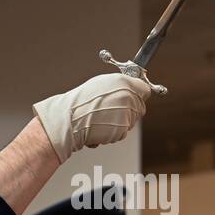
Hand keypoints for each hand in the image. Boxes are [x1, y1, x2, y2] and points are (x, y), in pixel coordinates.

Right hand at [32, 73, 149, 164]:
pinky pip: (123, 131)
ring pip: (131, 120)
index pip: (144, 89)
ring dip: (120, 120)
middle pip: (140, 106)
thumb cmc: (80, 101)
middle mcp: (128, 97)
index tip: (135, 96)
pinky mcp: (123, 129)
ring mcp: (127, 114)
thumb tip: (132, 88)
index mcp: (122, 83)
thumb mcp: (101, 83)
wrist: (69, 119)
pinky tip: (100, 125)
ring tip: (102, 116)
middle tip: (112, 109)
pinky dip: (113, 131)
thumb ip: (120, 85)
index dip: (139, 94)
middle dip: (130, 109)